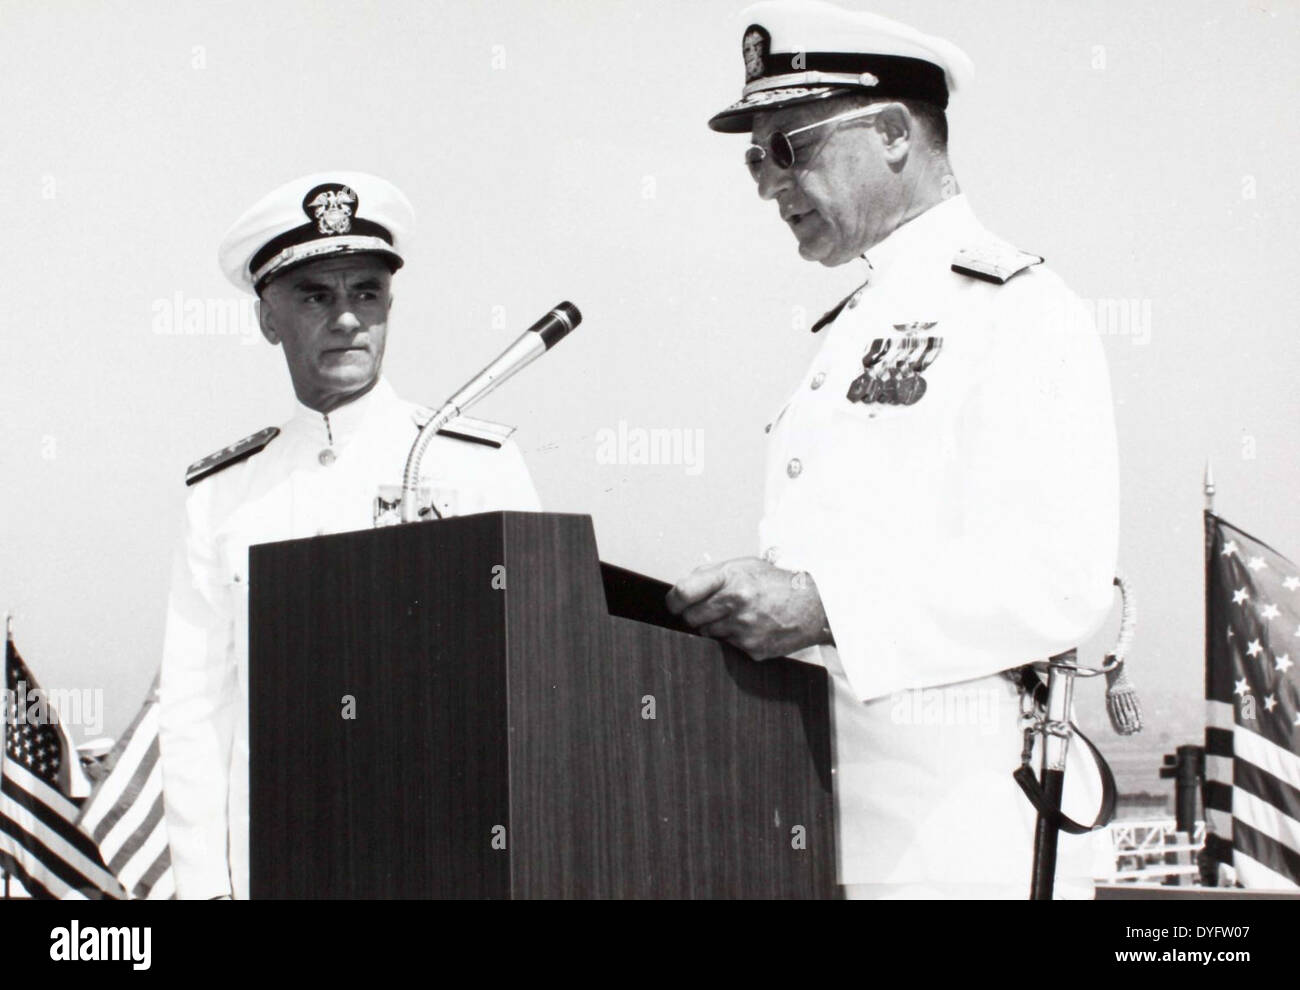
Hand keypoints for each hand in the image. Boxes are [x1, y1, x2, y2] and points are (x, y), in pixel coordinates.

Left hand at [665, 557, 832, 659]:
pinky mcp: (752, 648)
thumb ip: (711, 575)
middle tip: (713, 608)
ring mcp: (744, 628)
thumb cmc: (777, 583)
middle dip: (696, 614)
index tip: (676, 604)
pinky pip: (727, 646)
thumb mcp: (744, 566)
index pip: (684, 593)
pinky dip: (734, 639)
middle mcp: (736, 602)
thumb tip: (681, 589)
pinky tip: (752, 627)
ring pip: (708, 633)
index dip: (674, 601)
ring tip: (739, 615)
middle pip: (691, 617)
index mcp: (731, 578)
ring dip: (716, 627)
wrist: (813, 605)